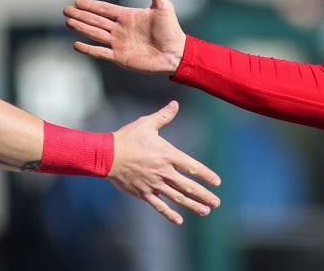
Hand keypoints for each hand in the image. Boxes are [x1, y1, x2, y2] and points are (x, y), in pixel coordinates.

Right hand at [64, 0, 186, 75]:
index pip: (104, 9)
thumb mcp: (163, 7)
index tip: (77, 1)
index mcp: (127, 16)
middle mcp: (120, 29)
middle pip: (95, 20)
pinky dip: (88, 49)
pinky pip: (100, 52)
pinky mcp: (119, 57)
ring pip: (95, 34)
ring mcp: (118, 43)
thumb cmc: (171, 30)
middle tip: (65, 10)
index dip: (91, 5)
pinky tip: (76, 44)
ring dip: (81, 28)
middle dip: (80, 15)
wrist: (176, 54)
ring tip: (68, 22)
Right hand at [107, 100, 220, 224]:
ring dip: (192, 205)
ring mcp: (154, 184)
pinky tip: (179, 220)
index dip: (206, 174)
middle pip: (188, 186)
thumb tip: (175, 103)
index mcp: (167, 155)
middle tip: (216, 203)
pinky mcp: (143, 192)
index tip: (217, 182)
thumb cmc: (127, 138)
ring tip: (205, 211)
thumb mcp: (146, 124)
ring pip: (177, 198)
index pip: (192, 166)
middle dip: (204, 195)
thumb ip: (163, 116)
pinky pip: (159, 206)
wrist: (107, 155)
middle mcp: (164, 172)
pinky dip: (169, 213)